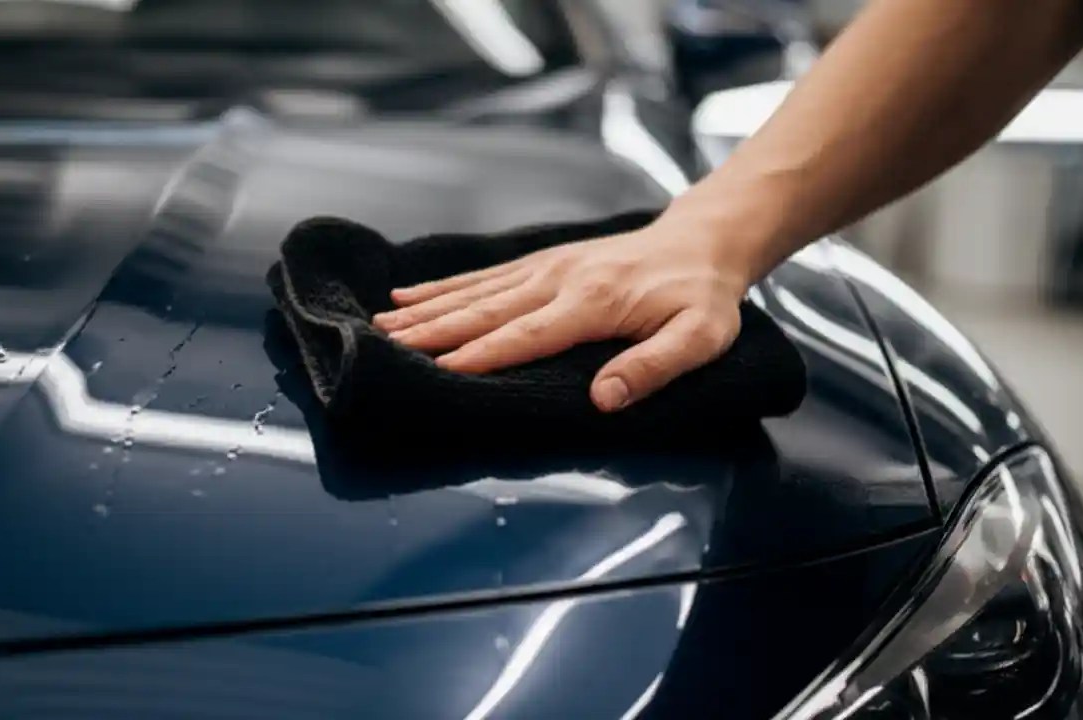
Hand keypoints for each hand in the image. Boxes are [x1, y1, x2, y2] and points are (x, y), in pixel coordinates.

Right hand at [371, 208, 754, 411]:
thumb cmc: (703, 297)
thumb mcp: (701, 338)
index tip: (437, 370)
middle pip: (485, 310)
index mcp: (592, 302)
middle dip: (433, 331)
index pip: (526, 335)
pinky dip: (442, 287)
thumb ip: (654, 367)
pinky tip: (408, 295)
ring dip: (426, 310)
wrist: (702, 242)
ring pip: (474, 291)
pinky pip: (483, 276)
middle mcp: (559, 280)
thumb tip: (603, 399)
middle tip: (384, 347)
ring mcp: (546, 267)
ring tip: (380, 325)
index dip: (481, 355)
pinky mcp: (541, 262)